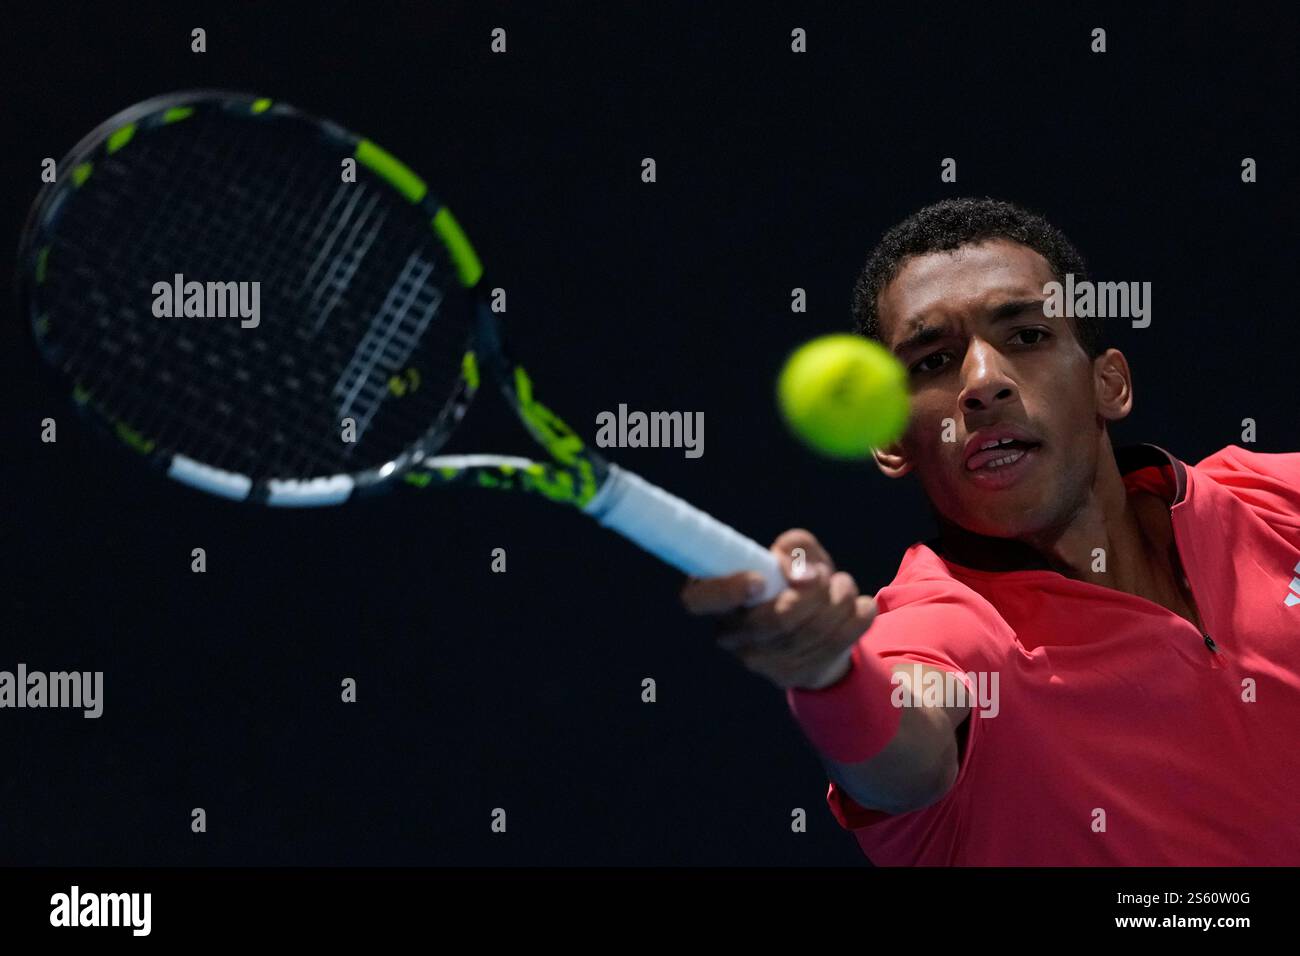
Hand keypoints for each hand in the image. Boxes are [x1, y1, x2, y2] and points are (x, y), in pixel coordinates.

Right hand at [681, 529, 876, 690]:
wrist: (814, 627)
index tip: (760, 580)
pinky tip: (861, 606)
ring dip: (840, 600)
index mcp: (713, 597)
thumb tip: (801, 577)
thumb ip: (793, 548)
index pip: (700, 599)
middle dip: (814, 593)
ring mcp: (759, 662)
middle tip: (825, 575)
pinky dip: (857, 619)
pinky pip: (835, 646)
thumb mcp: (790, 553)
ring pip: (810, 634)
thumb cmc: (791, 580)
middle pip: (774, 620)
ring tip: (844, 586)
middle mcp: (729, 634)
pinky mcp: (792, 675)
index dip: (728, 590)